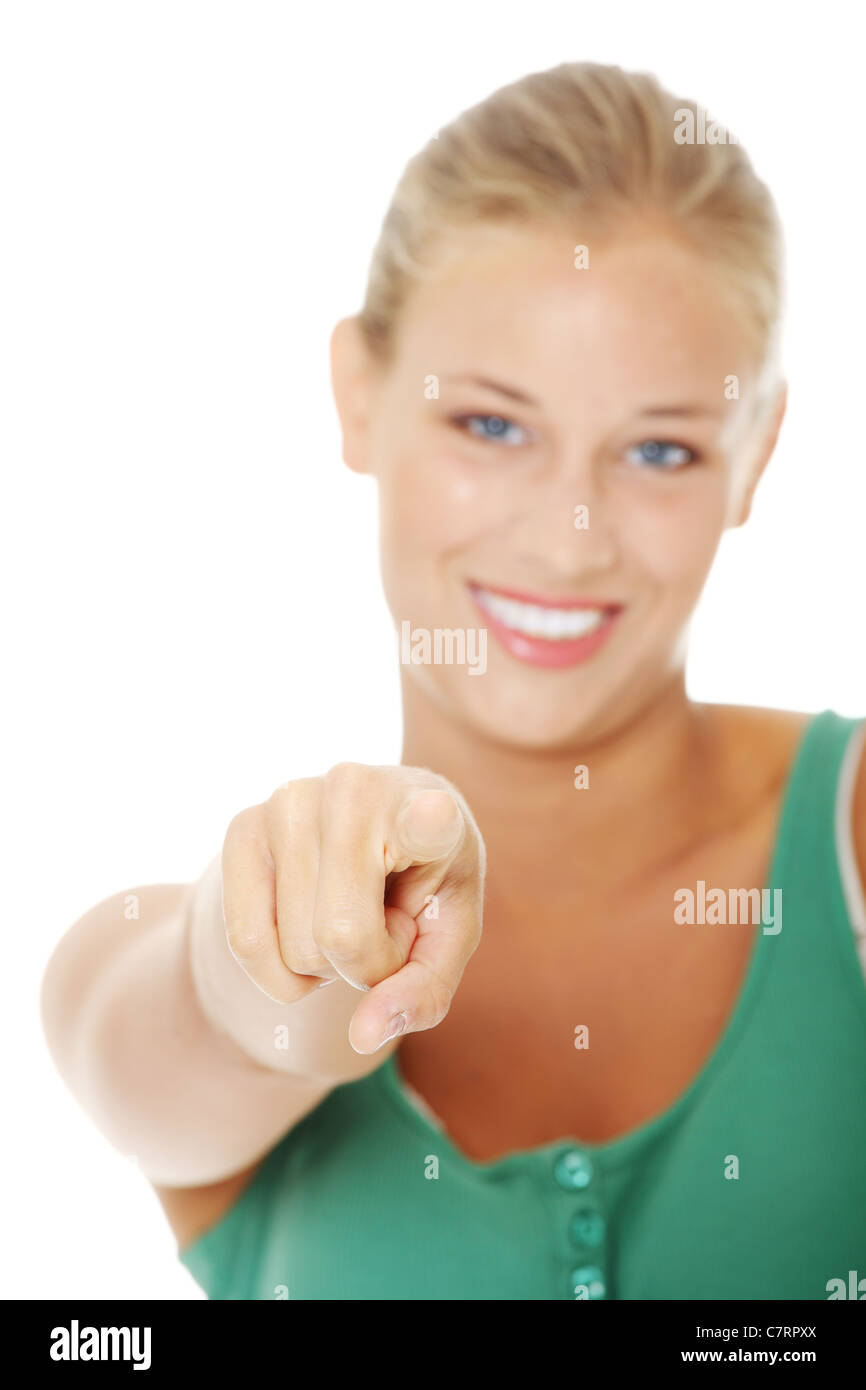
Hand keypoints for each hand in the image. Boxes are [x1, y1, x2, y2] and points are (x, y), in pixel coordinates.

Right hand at [220, 764, 484, 1055]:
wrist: (371, 831)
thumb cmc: (422, 884)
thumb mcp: (448, 939)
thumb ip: (422, 992)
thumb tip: (363, 1036)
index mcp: (431, 809)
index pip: (428, 819)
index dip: (428, 821)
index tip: (434, 813)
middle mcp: (356, 789)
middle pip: (342, 939)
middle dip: (366, 964)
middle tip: (381, 921)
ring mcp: (291, 800)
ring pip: (295, 948)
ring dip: (324, 965)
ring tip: (347, 912)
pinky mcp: (242, 824)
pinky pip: (244, 942)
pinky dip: (278, 972)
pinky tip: (305, 932)